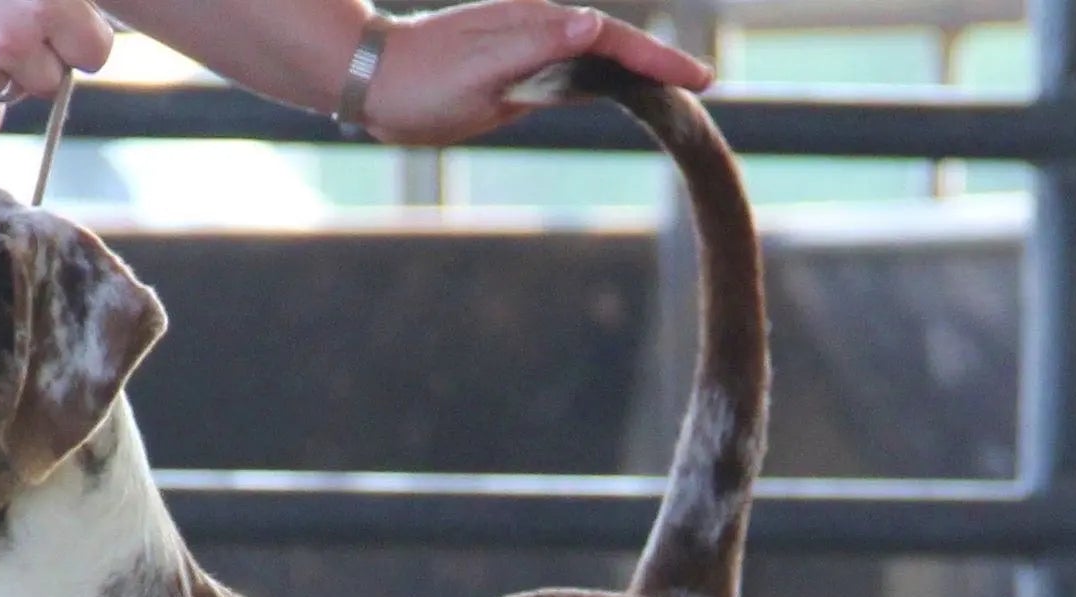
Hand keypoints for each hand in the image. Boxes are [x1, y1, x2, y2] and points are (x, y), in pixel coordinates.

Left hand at [362, 3, 713, 145]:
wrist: (372, 81)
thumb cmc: (419, 81)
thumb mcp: (479, 69)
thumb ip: (536, 46)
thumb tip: (592, 25)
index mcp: (537, 30)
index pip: (613, 41)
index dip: (657, 59)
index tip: (697, 78)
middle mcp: (538, 34)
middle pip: (613, 44)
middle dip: (658, 62)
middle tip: (702, 83)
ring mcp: (527, 52)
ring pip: (595, 59)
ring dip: (636, 71)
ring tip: (675, 89)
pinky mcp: (515, 73)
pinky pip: (570, 74)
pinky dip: (602, 81)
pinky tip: (616, 92)